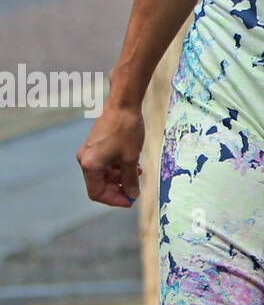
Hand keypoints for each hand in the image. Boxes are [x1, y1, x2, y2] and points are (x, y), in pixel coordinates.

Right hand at [76, 93, 145, 207]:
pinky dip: (117, 166)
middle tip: (135, 189)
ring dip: (119, 177)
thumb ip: (129, 179)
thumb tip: (132, 195)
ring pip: (103, 173)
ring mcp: (89, 151)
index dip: (114, 199)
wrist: (123, 104)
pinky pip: (104, 162)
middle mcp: (85, 160)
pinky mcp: (95, 144)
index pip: (97, 193)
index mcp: (89, 165)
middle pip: (99, 184)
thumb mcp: (130, 158)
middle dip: (117, 188)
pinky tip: (133, 164)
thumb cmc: (126, 130)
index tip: (130, 200)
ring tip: (138, 173)